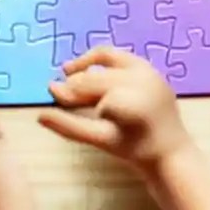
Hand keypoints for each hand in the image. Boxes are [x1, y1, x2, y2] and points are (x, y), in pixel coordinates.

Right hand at [37, 47, 191, 172]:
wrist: (169, 152)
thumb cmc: (134, 149)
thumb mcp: (99, 138)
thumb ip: (69, 126)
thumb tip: (40, 115)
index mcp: (125, 96)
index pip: (86, 88)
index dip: (66, 91)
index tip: (50, 90)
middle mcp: (138, 78)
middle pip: (96, 75)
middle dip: (75, 82)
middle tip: (57, 87)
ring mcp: (149, 71)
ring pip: (110, 58)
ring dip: (88, 63)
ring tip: (70, 69)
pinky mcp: (154, 70)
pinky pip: (125, 57)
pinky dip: (107, 61)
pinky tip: (94, 70)